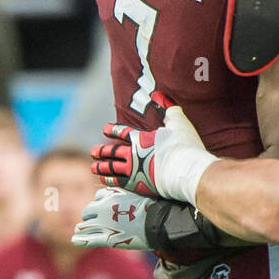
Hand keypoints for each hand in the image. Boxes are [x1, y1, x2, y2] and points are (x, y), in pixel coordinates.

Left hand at [73, 188, 152, 249]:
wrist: (157, 222)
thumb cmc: (151, 207)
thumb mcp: (135, 193)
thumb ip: (122, 194)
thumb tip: (117, 196)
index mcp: (110, 196)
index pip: (97, 197)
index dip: (99, 203)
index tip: (103, 208)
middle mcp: (104, 209)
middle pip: (87, 211)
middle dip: (89, 216)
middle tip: (92, 221)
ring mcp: (104, 224)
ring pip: (85, 226)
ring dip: (82, 228)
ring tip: (79, 231)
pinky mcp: (108, 239)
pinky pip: (90, 239)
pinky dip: (80, 240)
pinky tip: (74, 240)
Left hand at [91, 91, 207, 197]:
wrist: (185, 170)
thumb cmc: (184, 145)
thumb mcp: (177, 120)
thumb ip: (167, 107)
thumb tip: (157, 93)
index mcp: (141, 138)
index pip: (123, 132)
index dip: (113, 130)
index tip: (105, 129)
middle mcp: (134, 154)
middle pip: (113, 152)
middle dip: (102, 152)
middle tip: (93, 152)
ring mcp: (134, 170)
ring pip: (112, 168)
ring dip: (102, 167)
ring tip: (93, 167)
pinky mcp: (137, 185)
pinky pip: (118, 182)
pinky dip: (110, 180)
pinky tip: (104, 180)